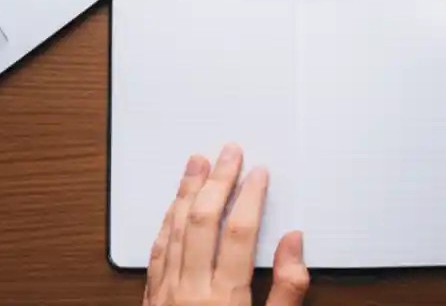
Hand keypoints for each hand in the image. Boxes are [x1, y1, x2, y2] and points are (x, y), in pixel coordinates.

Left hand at [143, 144, 308, 305]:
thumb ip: (286, 291)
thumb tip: (294, 243)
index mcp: (226, 299)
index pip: (239, 234)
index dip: (250, 198)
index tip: (258, 173)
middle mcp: (192, 289)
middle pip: (203, 222)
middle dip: (218, 182)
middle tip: (229, 153)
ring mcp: (167, 291)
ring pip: (175, 230)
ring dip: (187, 192)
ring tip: (197, 163)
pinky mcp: (152, 296)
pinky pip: (157, 250)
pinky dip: (167, 222)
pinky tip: (174, 205)